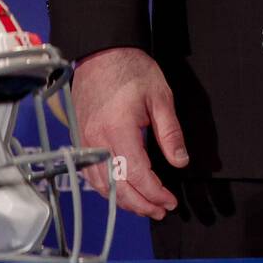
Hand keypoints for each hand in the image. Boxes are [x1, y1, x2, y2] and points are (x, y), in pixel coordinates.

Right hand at [70, 46, 187, 219]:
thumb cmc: (132, 70)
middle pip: (117, 188)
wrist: (102, 53)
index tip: (170, 200)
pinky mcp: (82, 140)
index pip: (138, 175)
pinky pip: (92, 174)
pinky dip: (108, 189)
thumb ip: (170, 133)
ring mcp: (86, 142)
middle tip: (161, 210)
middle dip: (141, 205)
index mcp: (119, 129)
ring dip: (123, 201)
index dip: (155, 193)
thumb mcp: (160, 96)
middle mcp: (97, 141)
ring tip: (146, 206)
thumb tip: (180, 161)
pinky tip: (123, 191)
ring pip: (101, 186)